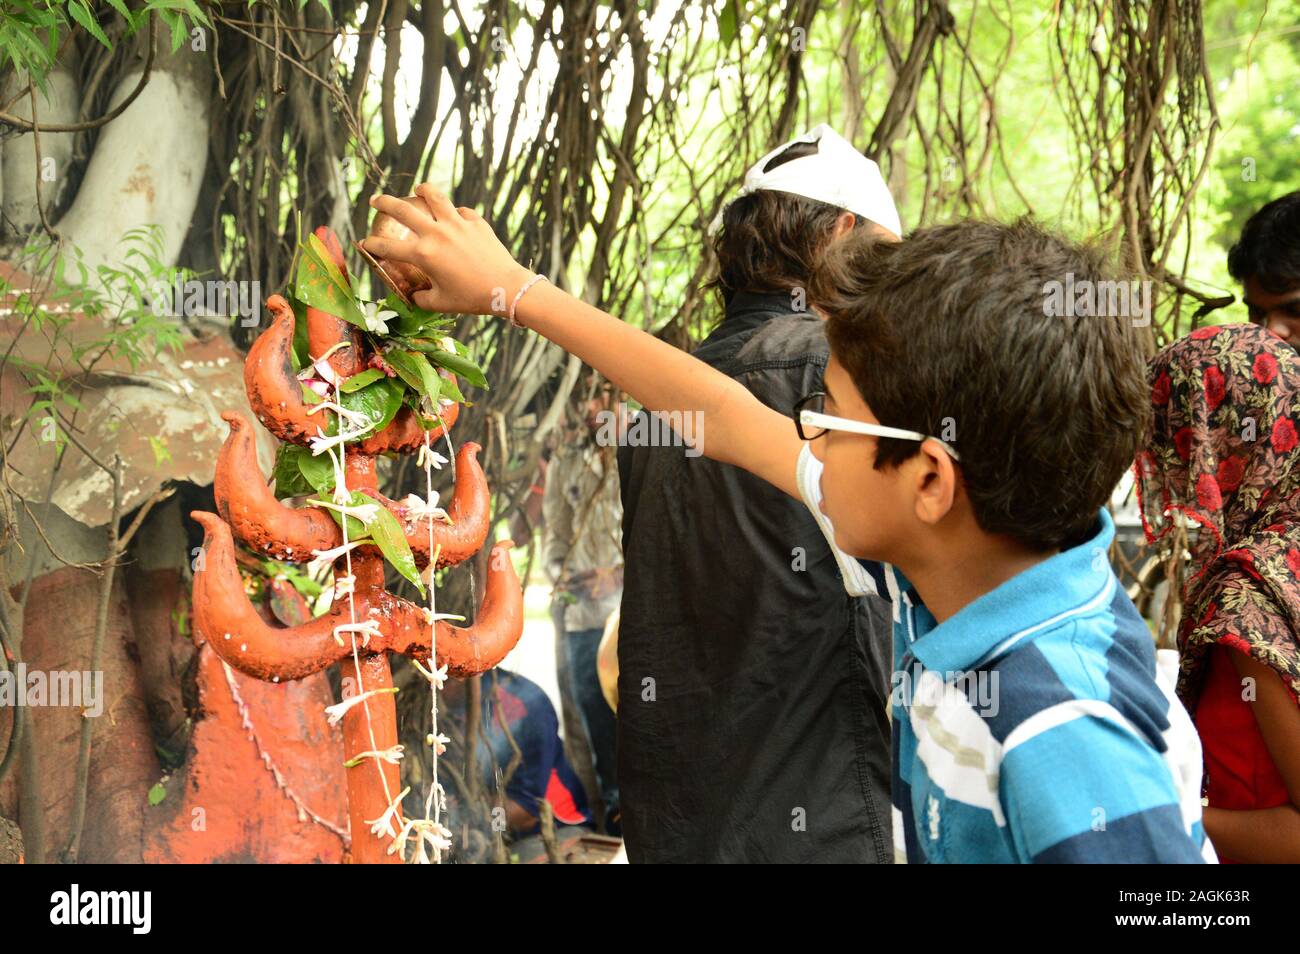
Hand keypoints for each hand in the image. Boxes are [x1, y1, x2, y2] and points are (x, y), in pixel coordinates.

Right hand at [362, 184, 533, 316]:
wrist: (507, 288)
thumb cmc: (472, 298)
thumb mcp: (441, 303)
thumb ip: (422, 299)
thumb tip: (413, 296)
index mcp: (424, 255)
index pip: (388, 248)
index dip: (372, 245)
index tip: (365, 243)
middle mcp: (436, 234)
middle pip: (403, 210)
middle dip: (384, 202)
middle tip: (375, 201)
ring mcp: (457, 224)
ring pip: (434, 196)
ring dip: (422, 190)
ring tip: (418, 190)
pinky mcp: (476, 222)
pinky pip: (461, 211)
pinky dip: (454, 213)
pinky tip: (453, 216)